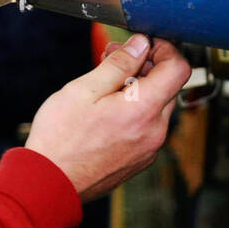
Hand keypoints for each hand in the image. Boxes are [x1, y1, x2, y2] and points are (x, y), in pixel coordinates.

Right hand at [25, 33, 189, 200]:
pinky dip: (133, 112)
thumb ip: (118, 64)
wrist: (49, 183)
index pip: (178, 68)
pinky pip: (146, 127)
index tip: (143, 44)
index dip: (164, 48)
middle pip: (167, 87)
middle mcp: (154, 131)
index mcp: (143, 110)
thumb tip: (141, 44)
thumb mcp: (84, 90)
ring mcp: (148, 149)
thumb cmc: (60, 138)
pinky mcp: (139, 160)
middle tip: (111, 59)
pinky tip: (105, 112)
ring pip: (156, 107)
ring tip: (103, 86)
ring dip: (137, 90)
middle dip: (144, 67)